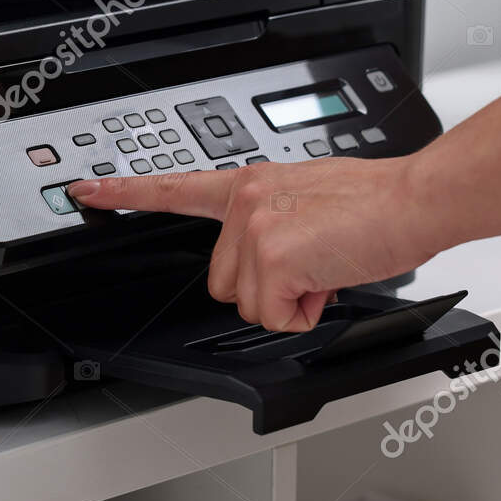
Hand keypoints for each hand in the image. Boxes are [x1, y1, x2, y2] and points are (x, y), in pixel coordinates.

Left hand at [67, 158, 438, 331]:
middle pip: (223, 282)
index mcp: (250, 184)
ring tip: (326, 266)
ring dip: (289, 301)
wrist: (415, 201)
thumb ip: (273, 224)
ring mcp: (254, 228)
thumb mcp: (309, 201)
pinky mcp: (274, 257)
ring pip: (247, 304)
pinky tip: (329, 278)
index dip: (124, 194)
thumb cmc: (377, 205)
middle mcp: (245, 201)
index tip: (85, 192)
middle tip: (313, 264)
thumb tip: (277, 266)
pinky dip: (305, 312)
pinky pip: (275, 317)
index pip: (173, 187)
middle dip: (268, 289)